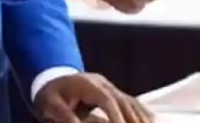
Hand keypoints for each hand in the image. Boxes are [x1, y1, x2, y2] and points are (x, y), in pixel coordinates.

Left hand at [33, 73, 151, 122]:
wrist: (50, 79)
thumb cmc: (49, 94)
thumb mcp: (50, 105)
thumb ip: (64, 116)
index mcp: (87, 85)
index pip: (106, 99)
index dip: (116, 115)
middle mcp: (101, 83)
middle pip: (122, 100)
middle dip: (132, 118)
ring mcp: (107, 86)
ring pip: (128, 100)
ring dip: (139, 116)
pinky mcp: (110, 91)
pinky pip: (129, 100)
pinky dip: (140, 110)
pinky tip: (149, 120)